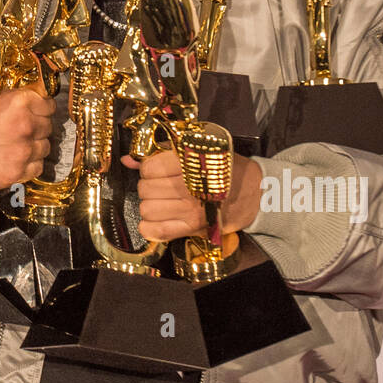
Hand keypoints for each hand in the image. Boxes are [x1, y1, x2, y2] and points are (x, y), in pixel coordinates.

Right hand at [0, 88, 54, 191]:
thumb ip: (14, 97)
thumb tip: (33, 98)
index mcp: (19, 103)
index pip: (48, 105)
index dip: (41, 108)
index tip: (35, 112)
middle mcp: (25, 126)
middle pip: (47, 127)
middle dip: (37, 128)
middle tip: (21, 130)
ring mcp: (22, 152)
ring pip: (44, 148)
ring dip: (34, 147)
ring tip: (15, 145)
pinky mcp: (15, 173)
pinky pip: (36, 168)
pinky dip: (29, 165)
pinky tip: (13, 159)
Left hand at [122, 149, 261, 242]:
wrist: (255, 192)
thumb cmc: (225, 168)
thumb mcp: (196, 151)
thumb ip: (160, 154)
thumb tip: (127, 160)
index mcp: (190, 163)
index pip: (149, 168)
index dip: (148, 168)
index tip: (157, 170)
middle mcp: (189, 187)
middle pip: (146, 189)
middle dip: (148, 186)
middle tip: (160, 186)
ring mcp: (191, 209)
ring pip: (147, 209)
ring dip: (149, 205)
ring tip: (161, 201)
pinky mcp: (193, 228)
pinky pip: (157, 231)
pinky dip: (150, 227)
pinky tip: (156, 219)